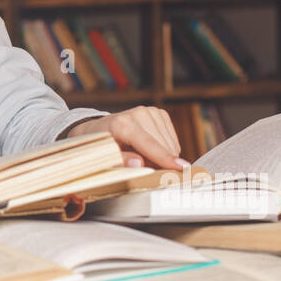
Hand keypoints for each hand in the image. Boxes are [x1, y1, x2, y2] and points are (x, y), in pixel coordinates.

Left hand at [64, 106, 189, 170]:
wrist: (98, 128)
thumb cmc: (100, 145)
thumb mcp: (104, 157)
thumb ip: (121, 161)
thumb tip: (139, 163)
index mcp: (123, 124)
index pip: (149, 144)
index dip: (165, 158)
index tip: (182, 168)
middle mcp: (139, 113)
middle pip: (163, 146)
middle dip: (161, 163)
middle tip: (147, 169)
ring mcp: (151, 111)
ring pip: (171, 144)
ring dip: (164, 156)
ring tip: (145, 157)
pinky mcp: (159, 113)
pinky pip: (172, 139)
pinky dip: (166, 148)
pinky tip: (151, 149)